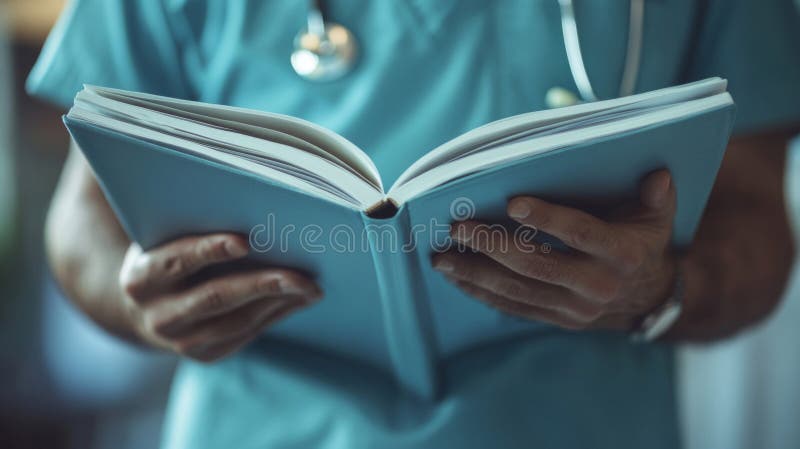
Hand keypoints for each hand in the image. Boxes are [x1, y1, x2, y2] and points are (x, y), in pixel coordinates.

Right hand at [118, 233, 321, 361]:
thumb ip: (194, 229)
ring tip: (311, 287)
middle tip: (302, 276)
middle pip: (216, 297)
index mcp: (141, 278)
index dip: (209, 251)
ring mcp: (180, 341)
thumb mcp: (166, 241)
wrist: (142, 308)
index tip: (244, 242)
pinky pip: (246, 334)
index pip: (177, 261)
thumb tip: (258, 216)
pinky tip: (299, 299)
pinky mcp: (204, 355)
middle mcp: (158, 315)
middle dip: (263, 284)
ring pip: (237, 321)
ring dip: (279, 303)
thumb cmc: (165, 257)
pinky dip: (275, 315)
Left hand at [432, 170, 676, 331]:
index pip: (579, 234)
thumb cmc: (643, 243)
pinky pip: (514, 307)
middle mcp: (597, 285)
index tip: (511, 203)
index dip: (546, 219)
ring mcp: (574, 308)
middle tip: (457, 227)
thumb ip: (657, 196)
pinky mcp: (557, 320)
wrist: (649, 299)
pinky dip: (482, 292)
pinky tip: (457, 278)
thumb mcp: (657, 218)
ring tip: (442, 257)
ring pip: (518, 290)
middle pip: (536, 264)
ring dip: (475, 273)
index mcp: (621, 254)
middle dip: (492, 244)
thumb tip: (657, 175)